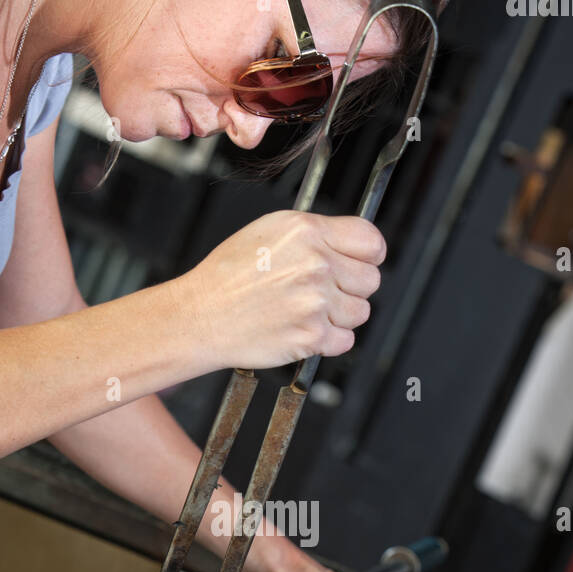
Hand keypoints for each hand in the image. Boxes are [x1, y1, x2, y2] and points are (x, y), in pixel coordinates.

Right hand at [177, 210, 385, 371]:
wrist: (201, 316)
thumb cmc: (227, 276)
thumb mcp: (270, 231)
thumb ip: (314, 234)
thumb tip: (348, 244)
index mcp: (308, 232)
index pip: (371, 241)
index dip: (370, 255)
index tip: (362, 263)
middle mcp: (316, 264)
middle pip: (371, 280)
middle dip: (353, 287)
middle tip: (326, 291)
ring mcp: (316, 301)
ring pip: (361, 312)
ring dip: (341, 315)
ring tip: (309, 311)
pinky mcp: (312, 336)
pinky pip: (346, 341)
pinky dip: (330, 340)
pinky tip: (306, 329)